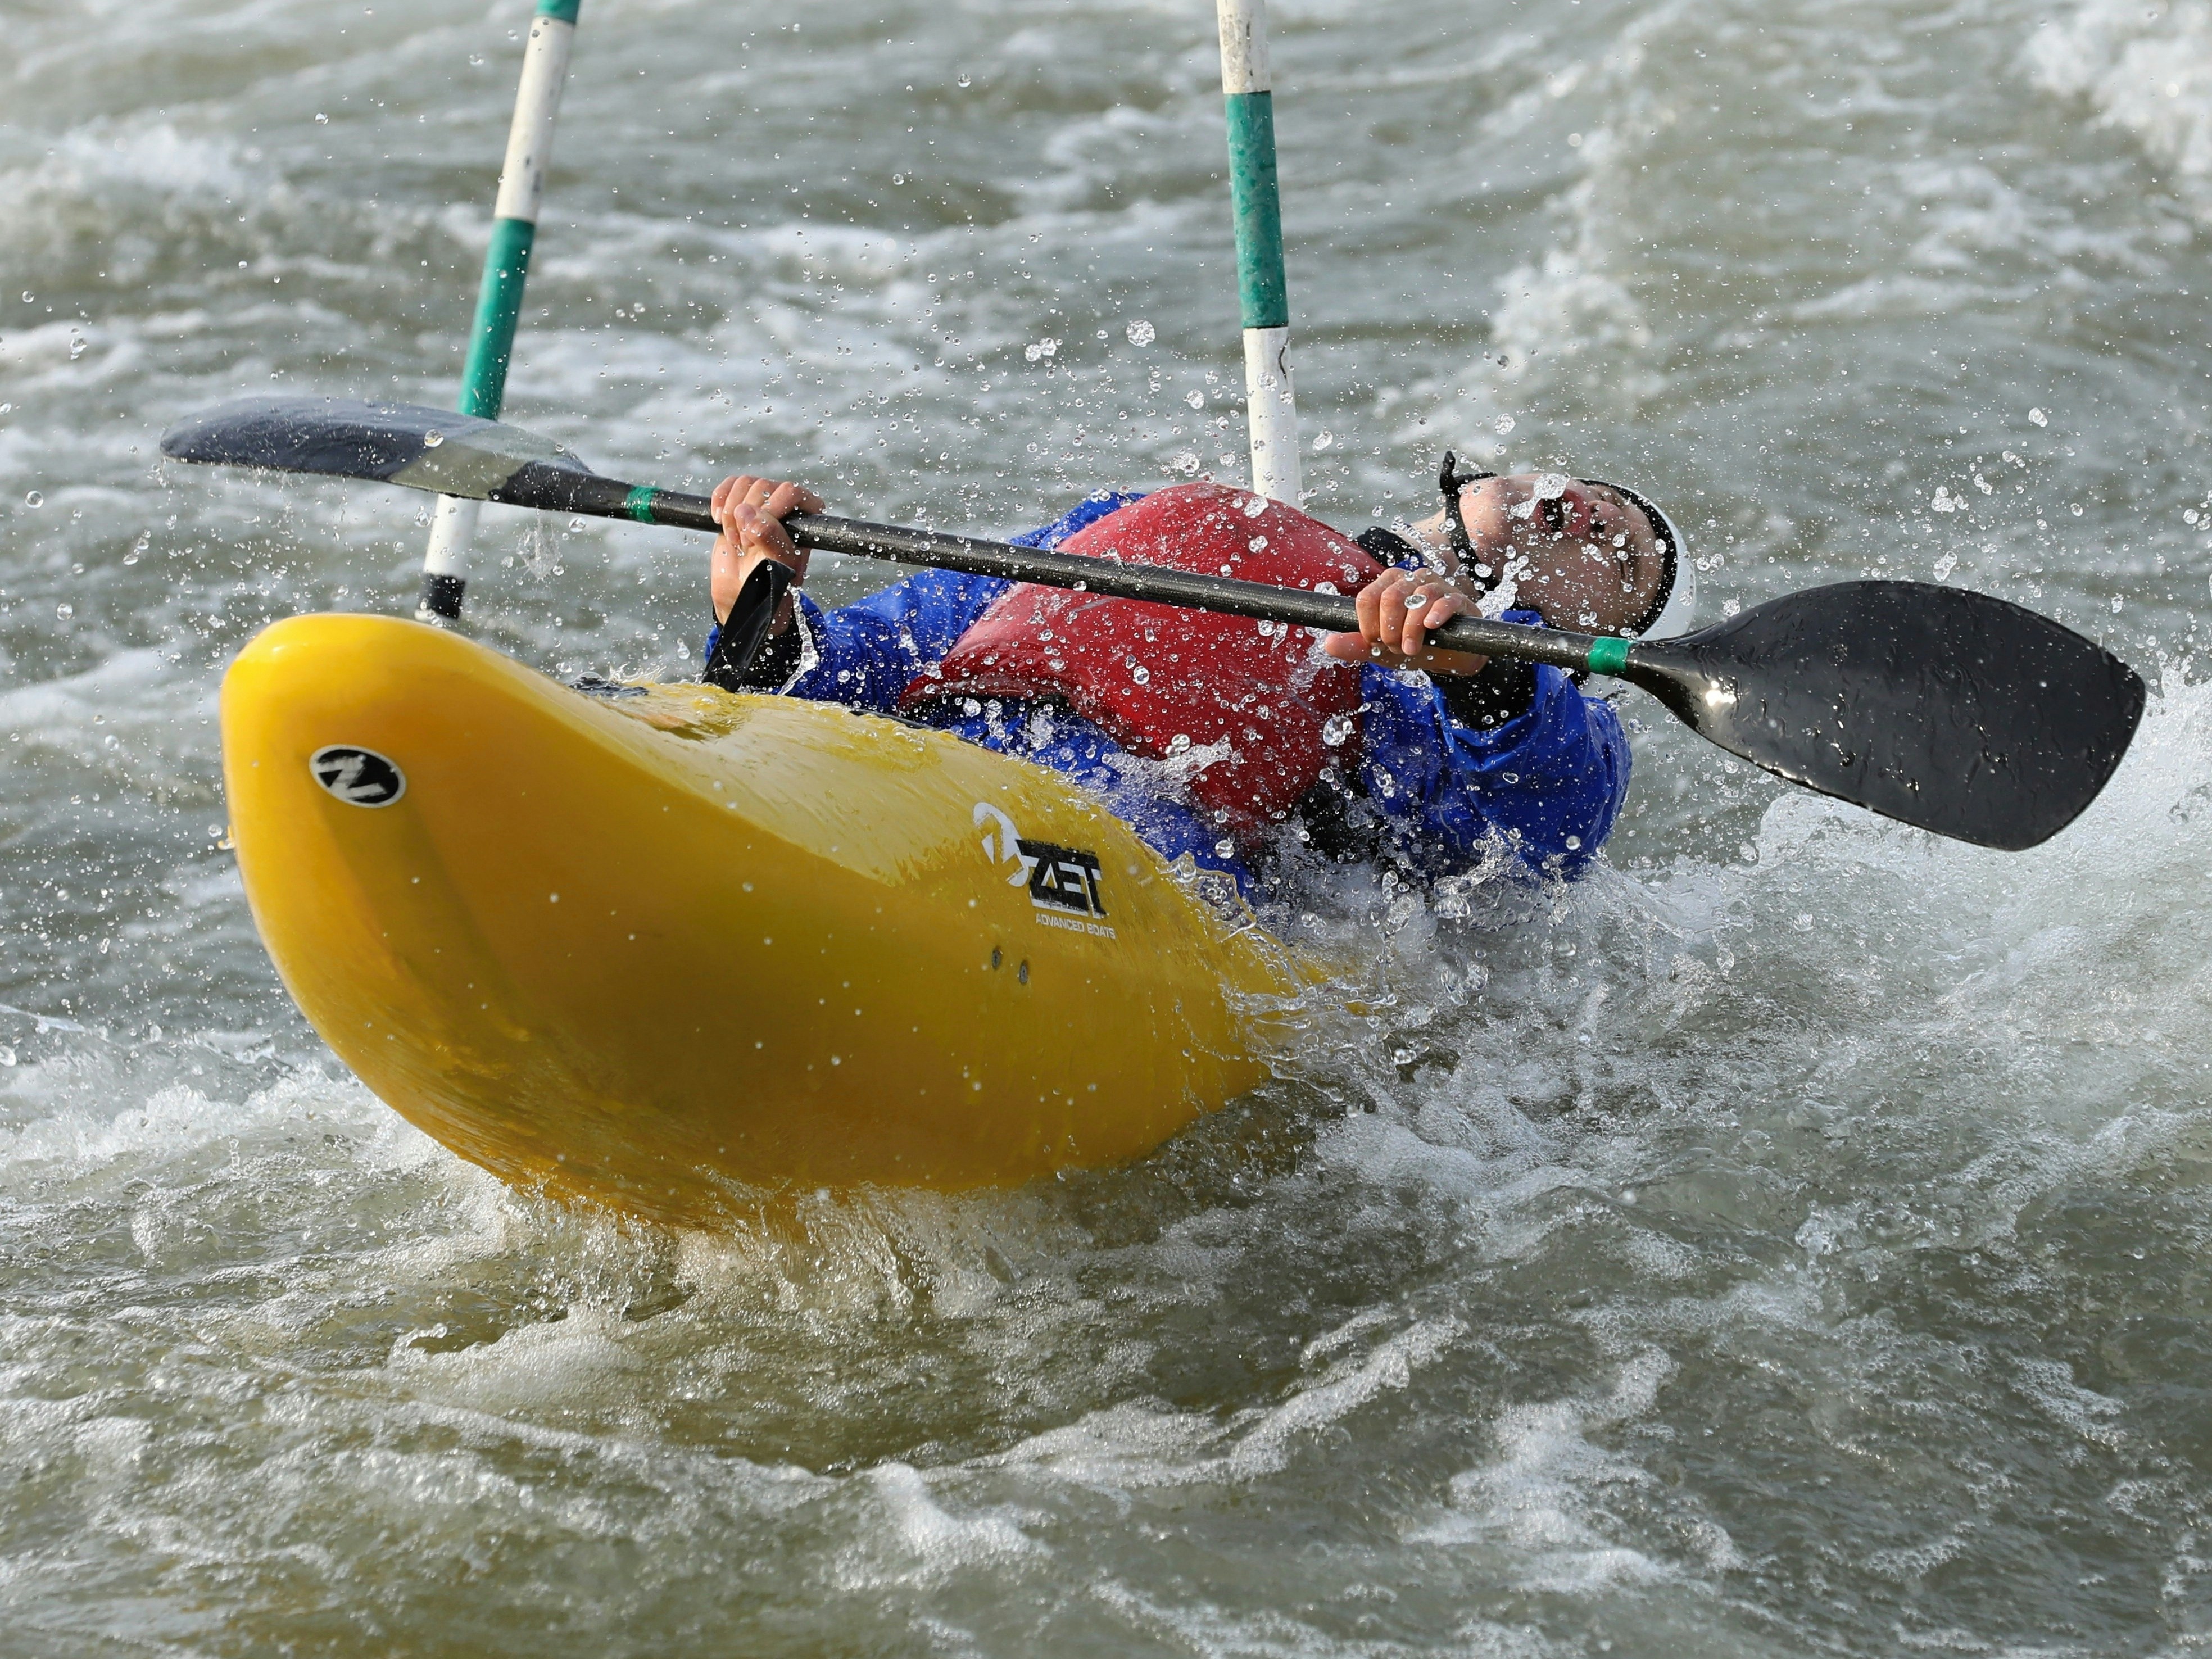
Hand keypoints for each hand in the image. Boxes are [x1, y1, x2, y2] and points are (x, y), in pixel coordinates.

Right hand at [709, 474, 824, 625]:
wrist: (744, 591)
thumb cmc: (770, 581)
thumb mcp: (777, 564)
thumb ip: (769, 538)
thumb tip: (746, 511)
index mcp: (807, 517)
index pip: (793, 492)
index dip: (771, 509)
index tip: (755, 535)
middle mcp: (788, 504)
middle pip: (764, 486)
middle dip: (748, 516)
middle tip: (746, 545)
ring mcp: (764, 499)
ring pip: (745, 483)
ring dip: (732, 513)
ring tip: (736, 540)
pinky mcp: (740, 500)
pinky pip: (729, 485)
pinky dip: (719, 501)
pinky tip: (719, 521)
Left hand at [1321, 567, 1489, 675]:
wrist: (1450, 655)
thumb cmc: (1414, 644)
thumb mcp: (1382, 649)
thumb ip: (1357, 646)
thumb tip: (1328, 644)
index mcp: (1387, 586)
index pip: (1367, 598)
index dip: (1369, 625)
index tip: (1377, 642)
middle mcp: (1410, 579)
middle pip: (1390, 598)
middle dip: (1389, 630)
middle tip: (1396, 648)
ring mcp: (1435, 586)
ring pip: (1417, 599)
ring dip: (1410, 631)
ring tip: (1411, 650)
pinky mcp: (1457, 599)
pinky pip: (1444, 601)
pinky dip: (1435, 615)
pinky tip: (1431, 627)